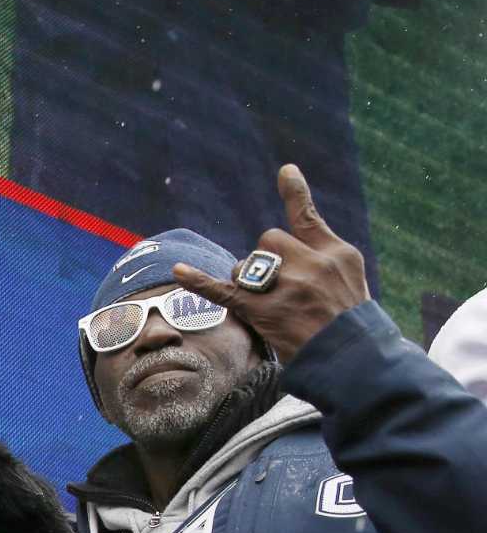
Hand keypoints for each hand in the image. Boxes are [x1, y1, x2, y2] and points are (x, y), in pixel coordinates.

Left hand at [171, 164, 370, 364]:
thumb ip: (324, 259)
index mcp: (337, 254)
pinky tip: (178, 271)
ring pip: (245, 265)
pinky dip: (197, 281)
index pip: (307, 218)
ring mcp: (287, 287)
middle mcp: (311, 264)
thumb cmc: (351, 327)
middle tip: (278, 288)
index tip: (284, 171)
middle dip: (263, 259)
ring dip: (246, 280)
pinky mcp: (263, 310)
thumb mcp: (352, 282)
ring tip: (269, 307)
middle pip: (267, 241)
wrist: (353, 360)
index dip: (295, 193)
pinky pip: (222, 290)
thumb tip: (290, 246)